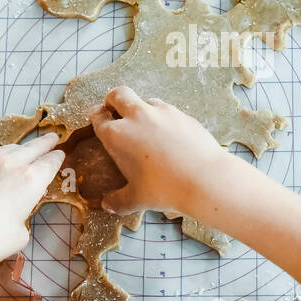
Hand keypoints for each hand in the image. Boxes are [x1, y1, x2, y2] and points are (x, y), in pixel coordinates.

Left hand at [0, 132, 63, 279]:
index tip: (60, 154)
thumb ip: (22, 215)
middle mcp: (9, 166)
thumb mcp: (20, 235)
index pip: (50, 163)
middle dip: (44, 143)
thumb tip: (13, 211)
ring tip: (23, 149)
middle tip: (52, 137)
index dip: (57, 158)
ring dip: (19, 148)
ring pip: (6, 150)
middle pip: (32, 148)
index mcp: (30, 180)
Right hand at [90, 86, 227, 215]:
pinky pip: (167, 111)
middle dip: (113, 101)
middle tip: (115, 111)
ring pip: (145, 100)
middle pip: (118, 95)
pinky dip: (163, 119)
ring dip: (140, 109)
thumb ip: (118, 200)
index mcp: (117, 135)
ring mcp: (162, 112)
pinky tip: (170, 136)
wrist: (204, 179)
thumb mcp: (136, 198)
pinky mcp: (182, 114)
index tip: (98, 119)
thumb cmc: (165, 189)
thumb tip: (108, 205)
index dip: (96, 117)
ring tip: (146, 128)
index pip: (99, 117)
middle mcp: (137, 117)